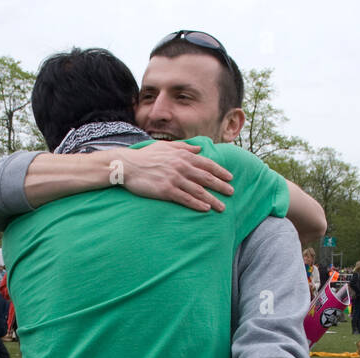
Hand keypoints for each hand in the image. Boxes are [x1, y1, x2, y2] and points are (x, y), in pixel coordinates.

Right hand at [118, 140, 233, 212]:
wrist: (128, 166)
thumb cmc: (146, 156)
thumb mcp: (166, 146)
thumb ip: (184, 147)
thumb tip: (199, 148)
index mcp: (182, 155)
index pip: (206, 163)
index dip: (220, 171)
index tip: (230, 178)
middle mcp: (181, 166)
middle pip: (206, 178)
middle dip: (221, 186)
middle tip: (232, 193)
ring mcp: (174, 179)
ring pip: (198, 191)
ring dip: (212, 199)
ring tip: (222, 207)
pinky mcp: (166, 191)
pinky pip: (185, 199)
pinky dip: (197, 204)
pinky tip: (206, 209)